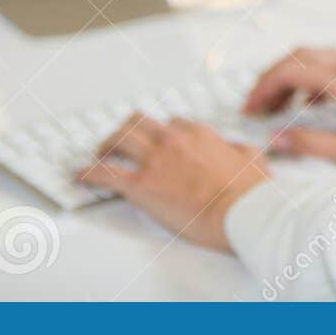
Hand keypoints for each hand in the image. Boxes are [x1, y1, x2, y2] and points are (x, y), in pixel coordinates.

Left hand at [79, 113, 270, 251]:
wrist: (243, 211)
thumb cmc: (250, 191)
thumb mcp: (252, 159)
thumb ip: (238, 149)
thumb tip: (235, 148)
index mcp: (200, 134)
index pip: (174, 124)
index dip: (164, 133)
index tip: (160, 142)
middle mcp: (174, 141)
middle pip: (139, 122)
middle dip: (128, 129)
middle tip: (120, 140)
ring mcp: (156, 161)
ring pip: (119, 138)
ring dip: (107, 145)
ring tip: (101, 154)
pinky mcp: (142, 186)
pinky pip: (107, 173)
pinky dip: (91, 173)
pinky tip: (83, 176)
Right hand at [244, 47, 335, 169]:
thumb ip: (313, 144)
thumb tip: (277, 140)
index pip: (290, 70)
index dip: (263, 88)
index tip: (249, 110)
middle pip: (298, 56)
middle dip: (271, 78)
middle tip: (257, 106)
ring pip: (315, 58)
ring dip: (291, 77)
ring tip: (279, 108)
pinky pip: (332, 66)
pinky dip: (312, 79)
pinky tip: (311, 106)